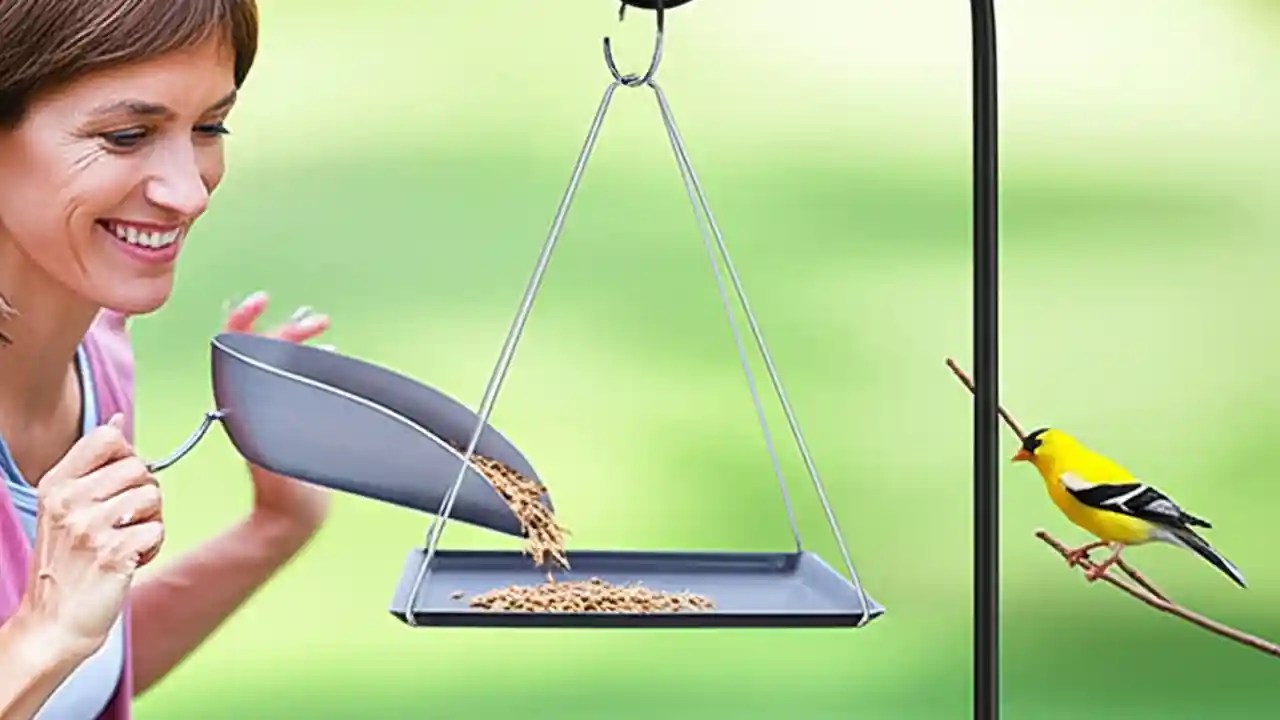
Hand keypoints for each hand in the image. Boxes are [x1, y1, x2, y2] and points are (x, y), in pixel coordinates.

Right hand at [18, 415, 163, 658]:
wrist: (53, 623)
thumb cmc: (67, 564)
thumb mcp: (65, 508)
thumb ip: (92, 464)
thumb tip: (117, 421)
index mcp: (56, 484)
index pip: (107, 438)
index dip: (127, 456)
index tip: (119, 484)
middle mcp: (69, 502)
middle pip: (139, 466)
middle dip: (143, 493)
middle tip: (123, 522)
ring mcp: (89, 528)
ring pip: (153, 496)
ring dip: (150, 521)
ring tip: (125, 542)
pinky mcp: (113, 554)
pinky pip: (158, 529)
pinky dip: (153, 546)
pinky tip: (130, 561)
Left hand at [222, 291, 331, 537]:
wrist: (289, 520)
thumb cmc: (283, 496)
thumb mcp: (274, 464)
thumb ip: (270, 438)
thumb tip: (267, 401)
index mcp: (244, 407)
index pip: (236, 352)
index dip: (244, 322)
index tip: (261, 302)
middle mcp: (252, 403)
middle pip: (262, 351)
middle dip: (287, 329)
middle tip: (318, 322)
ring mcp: (267, 408)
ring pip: (276, 361)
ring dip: (296, 340)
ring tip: (320, 328)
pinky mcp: (283, 416)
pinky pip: (289, 377)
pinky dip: (305, 360)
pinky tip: (323, 356)